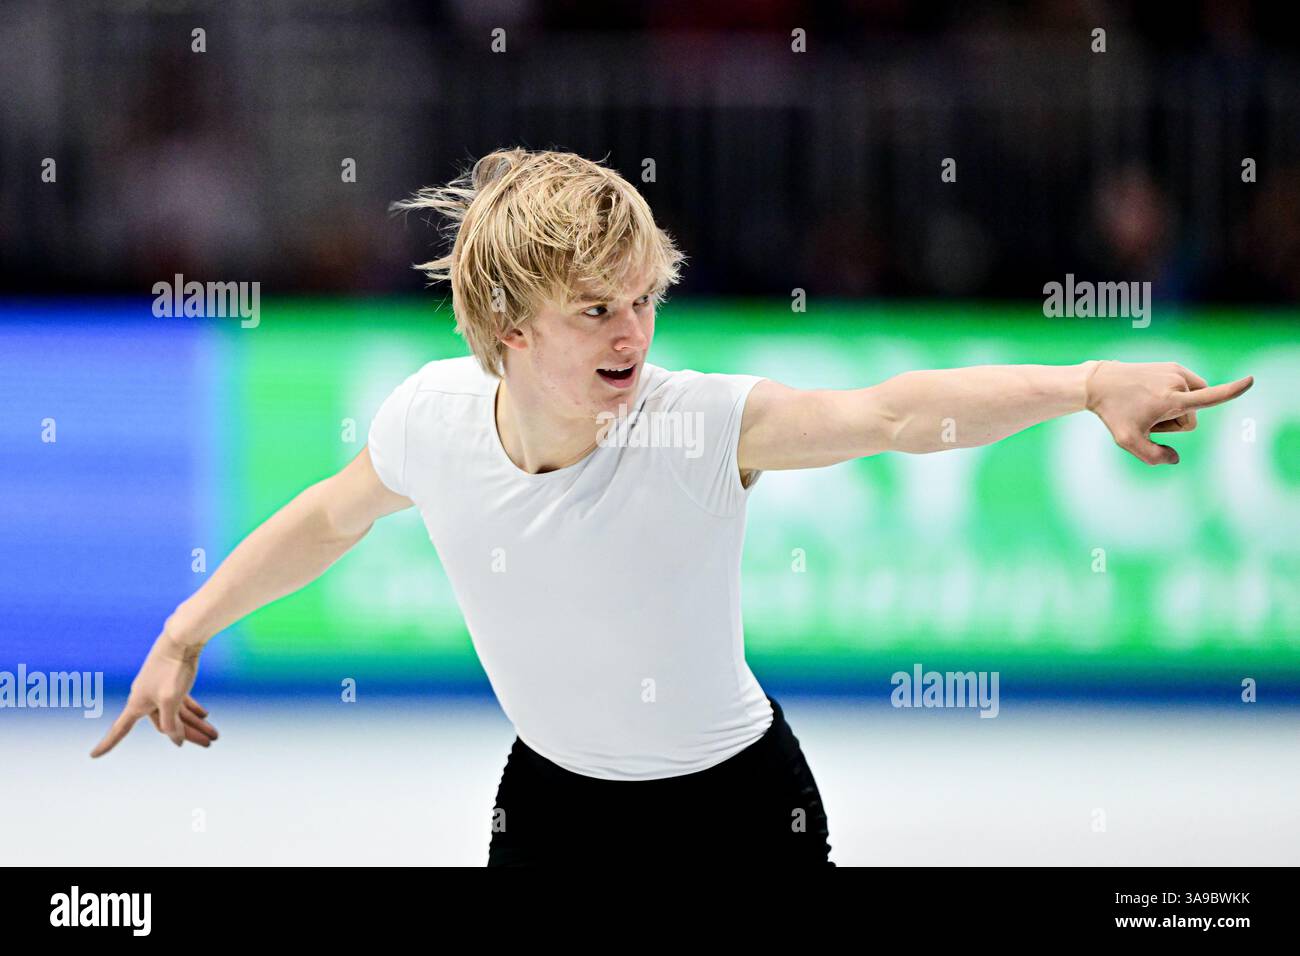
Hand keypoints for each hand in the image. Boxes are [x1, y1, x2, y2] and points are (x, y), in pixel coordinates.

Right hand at [90, 630, 218, 755]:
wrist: (182, 639)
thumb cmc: (172, 669)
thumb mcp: (171, 700)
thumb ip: (171, 723)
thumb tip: (177, 741)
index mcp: (137, 704)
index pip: (119, 730)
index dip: (107, 744)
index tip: (93, 755)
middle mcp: (146, 699)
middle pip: (166, 725)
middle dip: (189, 735)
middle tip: (210, 743)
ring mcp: (159, 690)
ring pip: (178, 714)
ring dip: (196, 724)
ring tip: (215, 736)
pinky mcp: (172, 682)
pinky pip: (182, 702)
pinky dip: (193, 709)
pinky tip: (205, 716)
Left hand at [1084, 360, 1253, 464]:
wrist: (1099, 383)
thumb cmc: (1113, 413)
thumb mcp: (1127, 441)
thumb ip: (1153, 457)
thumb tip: (1176, 458)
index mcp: (1172, 399)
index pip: (1209, 397)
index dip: (1233, 391)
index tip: (1251, 380)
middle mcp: (1178, 382)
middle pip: (1191, 417)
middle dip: (1174, 423)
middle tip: (1146, 417)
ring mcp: (1176, 372)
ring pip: (1190, 403)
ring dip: (1174, 409)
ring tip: (1146, 405)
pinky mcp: (1172, 366)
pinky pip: (1185, 390)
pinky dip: (1174, 397)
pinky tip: (1151, 397)